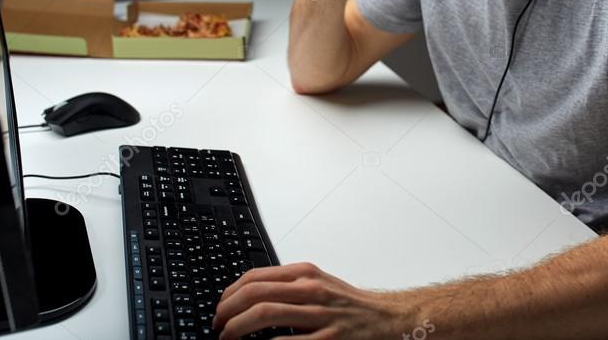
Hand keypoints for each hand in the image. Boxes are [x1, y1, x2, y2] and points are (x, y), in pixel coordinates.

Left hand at [212, 262, 408, 338]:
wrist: (388, 320)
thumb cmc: (351, 305)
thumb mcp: (319, 285)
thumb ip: (288, 287)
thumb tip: (250, 297)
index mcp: (305, 274)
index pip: (255, 276)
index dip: (230, 293)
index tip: (220, 307)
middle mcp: (311, 290)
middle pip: (255, 293)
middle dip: (228, 310)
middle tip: (218, 325)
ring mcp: (320, 315)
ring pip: (266, 313)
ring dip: (238, 327)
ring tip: (227, 338)